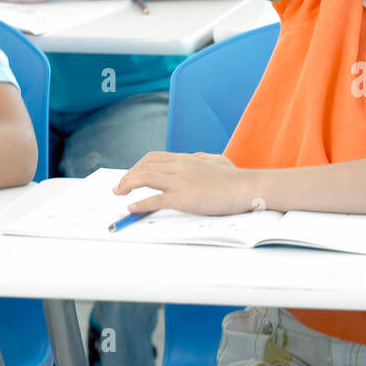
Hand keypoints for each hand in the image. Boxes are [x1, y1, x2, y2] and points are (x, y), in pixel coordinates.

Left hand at [113, 152, 251, 216]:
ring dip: (128, 186)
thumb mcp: (216, 160)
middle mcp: (179, 166)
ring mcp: (180, 181)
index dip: (137, 167)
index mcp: (185, 158)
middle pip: (144, 166)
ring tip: (119, 194)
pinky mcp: (184, 197)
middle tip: (118, 187)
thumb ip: (202, 158)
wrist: (247, 187)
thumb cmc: (235, 177)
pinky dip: (140, 203)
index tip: (130, 176)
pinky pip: (155, 199)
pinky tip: (132, 208)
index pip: (152, 158)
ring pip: (145, 178)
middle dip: (128, 176)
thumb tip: (195, 158)